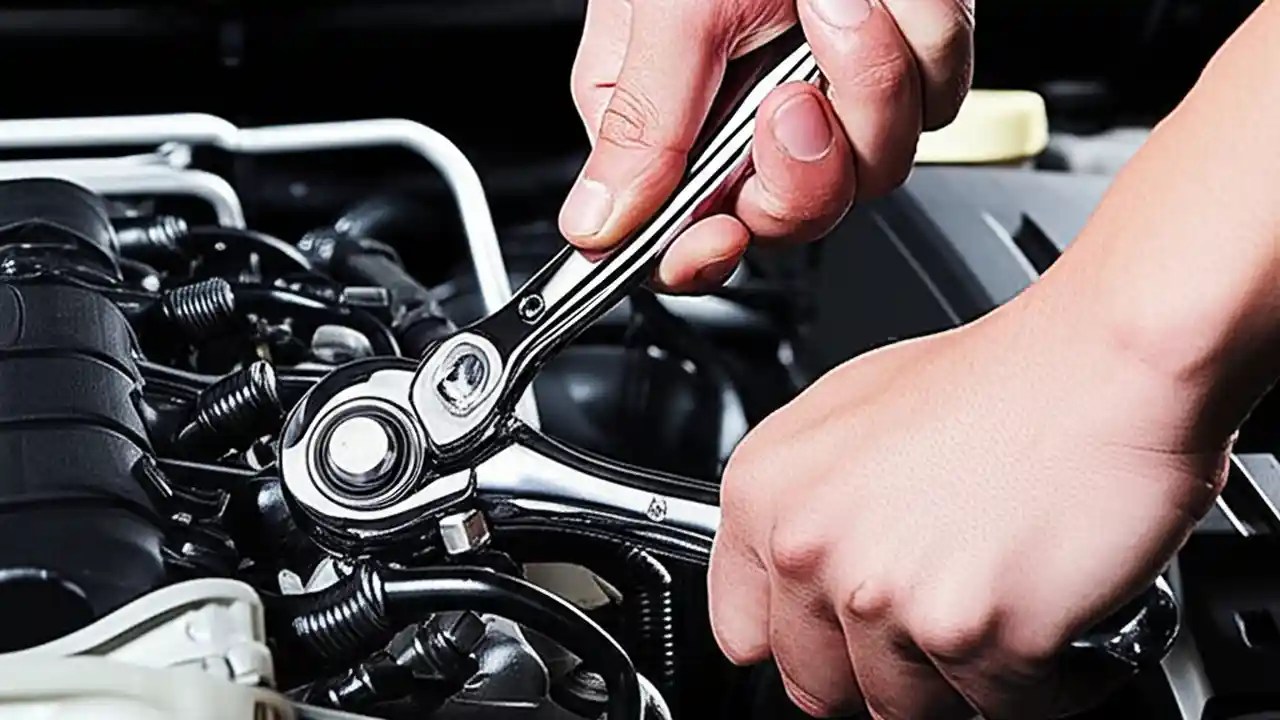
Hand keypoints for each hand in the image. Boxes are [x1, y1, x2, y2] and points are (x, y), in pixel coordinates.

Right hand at [562, 0, 973, 290]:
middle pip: (790, 217)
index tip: (717, 236)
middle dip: (802, 169)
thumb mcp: (669, 5)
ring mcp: (835, 96)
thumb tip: (594, 220)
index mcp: (673, 117)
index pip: (680, 232)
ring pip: (876, 166)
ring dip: (865, 79)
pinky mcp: (908, 65)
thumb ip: (640, 119)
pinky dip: (920, 34)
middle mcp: (753, 120)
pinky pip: (937, 96)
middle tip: (788, 100)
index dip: (700, 253)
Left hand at [708, 290, 1227, 718]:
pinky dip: (1042, 680)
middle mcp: (811, 548)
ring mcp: (887, 597)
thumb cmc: (1003, 377)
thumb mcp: (856, 411)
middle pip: (818, 688)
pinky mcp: (976, 636)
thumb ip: (808, 502)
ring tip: (1000, 593)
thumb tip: (792, 572)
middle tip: (936, 612)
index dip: (804, 638)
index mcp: (767, 493)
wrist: (1112, 358)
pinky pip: (1005, 708)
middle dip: (880, 668)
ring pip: (907, 709)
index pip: (743, 634)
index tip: (838, 634)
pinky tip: (1054, 607)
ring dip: (958, 675)